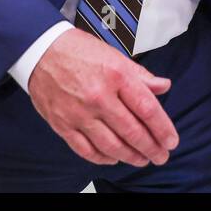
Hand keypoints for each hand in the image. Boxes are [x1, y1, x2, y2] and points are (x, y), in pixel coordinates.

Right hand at [29, 27, 177, 166]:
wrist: (40, 49)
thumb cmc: (79, 51)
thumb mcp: (115, 55)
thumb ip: (140, 75)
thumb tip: (163, 86)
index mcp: (116, 75)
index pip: (147, 109)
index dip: (163, 129)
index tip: (171, 141)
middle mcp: (99, 96)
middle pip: (132, 132)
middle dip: (150, 148)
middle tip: (160, 156)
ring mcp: (79, 113)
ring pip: (111, 145)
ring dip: (130, 156)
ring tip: (142, 160)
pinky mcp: (62, 124)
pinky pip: (86, 150)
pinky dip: (103, 158)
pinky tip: (113, 158)